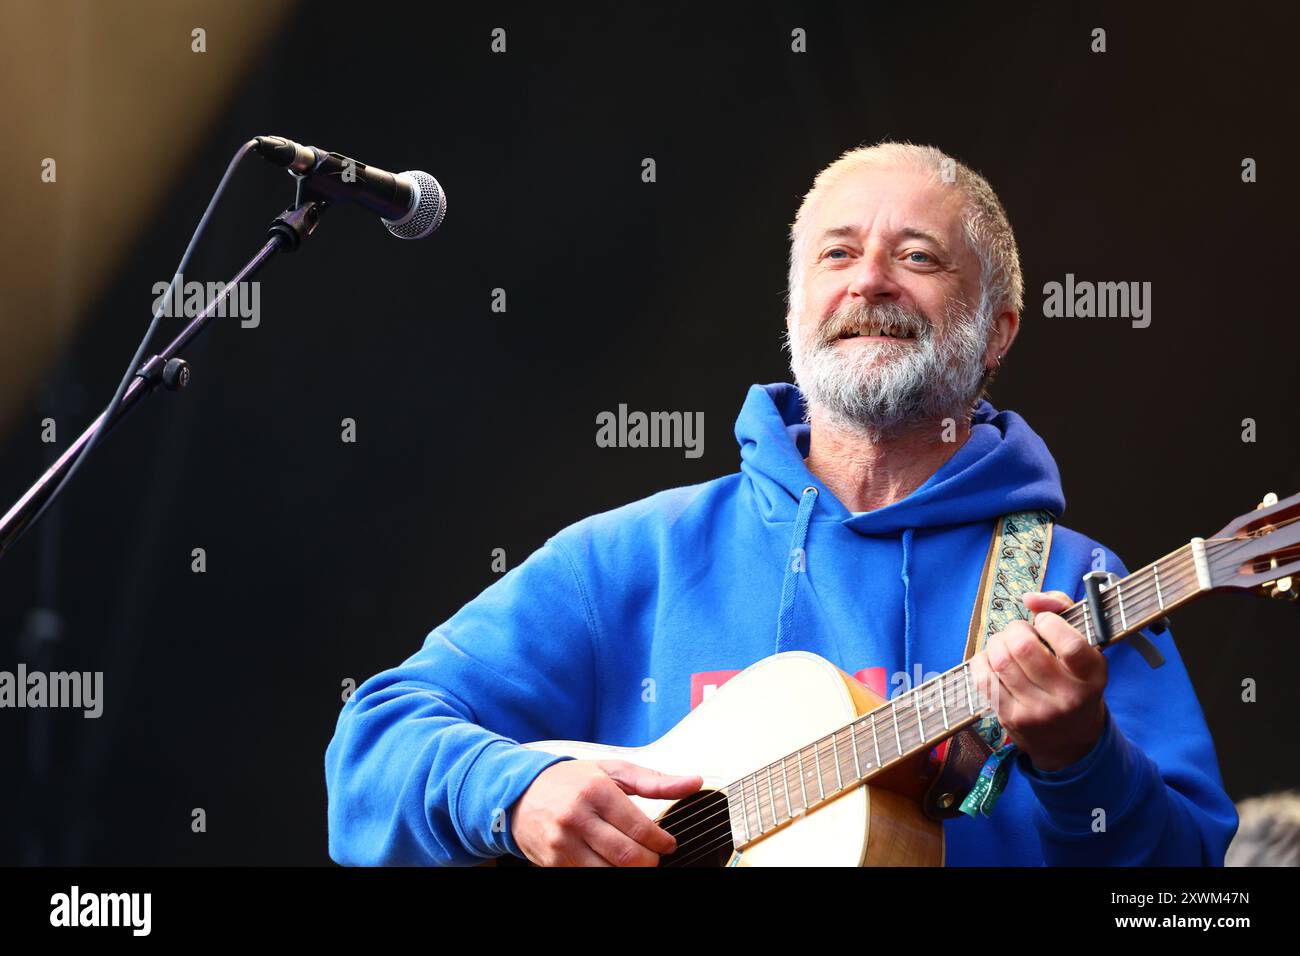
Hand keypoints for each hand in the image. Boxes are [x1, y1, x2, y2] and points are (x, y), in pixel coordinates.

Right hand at [510, 759, 702, 865]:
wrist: (520, 792)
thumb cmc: (571, 781)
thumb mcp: (612, 771)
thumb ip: (655, 780)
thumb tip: (692, 782)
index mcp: (596, 790)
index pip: (640, 828)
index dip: (662, 842)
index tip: (668, 843)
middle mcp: (578, 817)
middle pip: (627, 856)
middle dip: (649, 862)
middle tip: (652, 856)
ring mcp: (563, 842)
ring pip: (609, 872)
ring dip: (629, 871)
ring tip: (634, 859)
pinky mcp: (553, 862)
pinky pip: (589, 877)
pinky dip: (606, 873)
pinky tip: (611, 862)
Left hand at [968, 590, 1107, 772]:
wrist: (1071, 741)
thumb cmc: (1075, 680)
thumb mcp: (1084, 647)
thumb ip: (1062, 610)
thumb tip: (1029, 598)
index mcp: (1092, 676)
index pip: (1069, 644)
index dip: (1049, 623)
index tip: (1044, 622)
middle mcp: (1067, 697)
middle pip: (1023, 648)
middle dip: (1015, 630)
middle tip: (1020, 633)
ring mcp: (1037, 712)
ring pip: (1000, 661)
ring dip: (997, 643)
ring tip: (1006, 645)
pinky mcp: (1011, 719)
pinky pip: (983, 678)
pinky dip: (983, 661)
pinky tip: (994, 661)